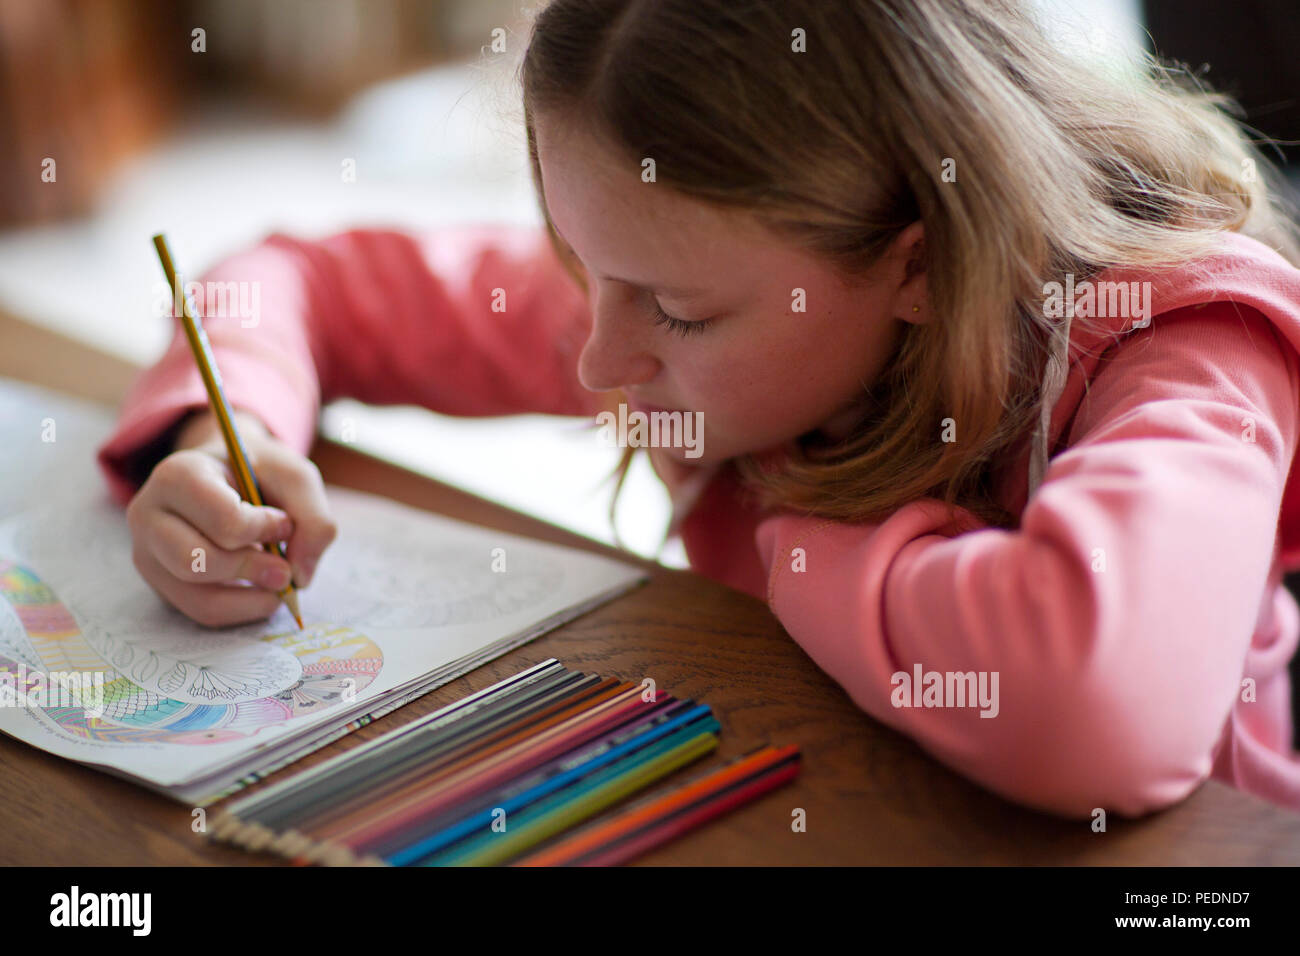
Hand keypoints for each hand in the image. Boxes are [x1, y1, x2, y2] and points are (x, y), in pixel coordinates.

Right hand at [125, 409, 337, 626]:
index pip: (221, 518)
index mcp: (178, 474)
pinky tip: (261, 593)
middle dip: (251, 570)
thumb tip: (300, 576)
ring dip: (249, 598)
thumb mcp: (294, 478)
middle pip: (196, 561)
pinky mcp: (160, 581)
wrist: (227, 474)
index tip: (283, 524)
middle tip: (285, 569)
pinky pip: (199, 611)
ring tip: (278, 583)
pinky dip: (240, 610)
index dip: (263, 529)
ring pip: (195, 595)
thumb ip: (313, 519)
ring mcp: (148, 551)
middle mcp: (149, 514)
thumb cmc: (259, 473)